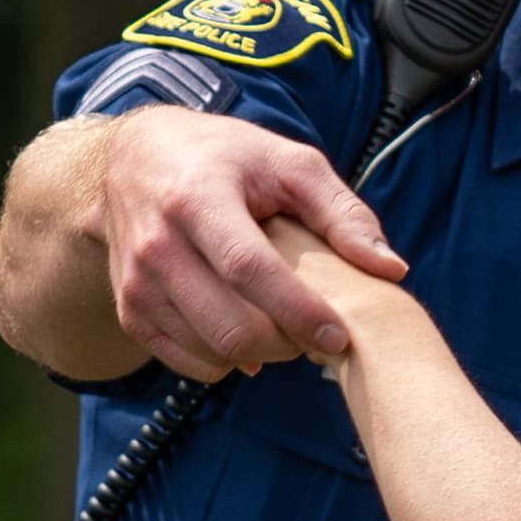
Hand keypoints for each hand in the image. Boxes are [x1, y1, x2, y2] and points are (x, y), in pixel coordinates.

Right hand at [95, 109, 412, 380]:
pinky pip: (187, 362)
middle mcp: (157, 245)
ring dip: (261, 354)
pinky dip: (226, 361)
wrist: (134, 158)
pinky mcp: (130, 310)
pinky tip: (248, 336)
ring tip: (285, 326)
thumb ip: (342, 212)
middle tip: (317, 330)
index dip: (299, 311)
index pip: (249, 270)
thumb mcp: (287, 162)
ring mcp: (137, 283)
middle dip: (287, 343)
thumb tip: (390, 268)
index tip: (340, 335)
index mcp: (197, 199)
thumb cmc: (225, 158)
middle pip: (229, 326)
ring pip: (211, 352)